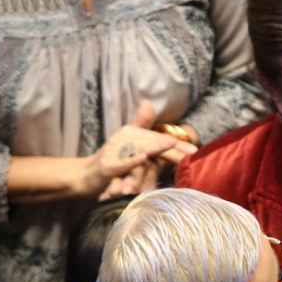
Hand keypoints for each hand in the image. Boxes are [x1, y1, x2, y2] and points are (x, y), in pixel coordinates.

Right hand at [78, 101, 196, 197]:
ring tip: (174, 147)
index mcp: (131, 134)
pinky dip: (132, 160)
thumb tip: (148, 103)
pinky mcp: (106, 166)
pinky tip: (145, 157)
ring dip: (156, 149)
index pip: (157, 138)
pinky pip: (121, 163)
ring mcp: (113, 152)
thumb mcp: (131, 151)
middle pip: (152, 142)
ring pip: (139, 150)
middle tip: (192, 153)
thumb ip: (143, 133)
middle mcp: (123, 139)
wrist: (85, 177)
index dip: (177, 144)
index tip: (196, 150)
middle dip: (173, 148)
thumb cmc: (113, 164)